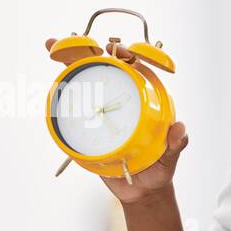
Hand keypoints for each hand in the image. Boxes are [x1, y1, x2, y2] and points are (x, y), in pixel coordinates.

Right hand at [44, 37, 187, 205]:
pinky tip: (50, 83)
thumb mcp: (170, 158)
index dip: (128, 53)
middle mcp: (123, 98)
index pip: (136, 68)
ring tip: (52, 47)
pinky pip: (73, 107)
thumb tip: (180, 129)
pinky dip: (60, 94)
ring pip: (85, 81)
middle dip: (87, 48)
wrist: (141, 189)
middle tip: (71, 41)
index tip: (119, 50)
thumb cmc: (159, 168)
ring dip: (68, 61)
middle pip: (105, 67)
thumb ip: (176, 145)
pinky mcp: (88, 124)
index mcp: (144, 100)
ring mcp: (103, 109)